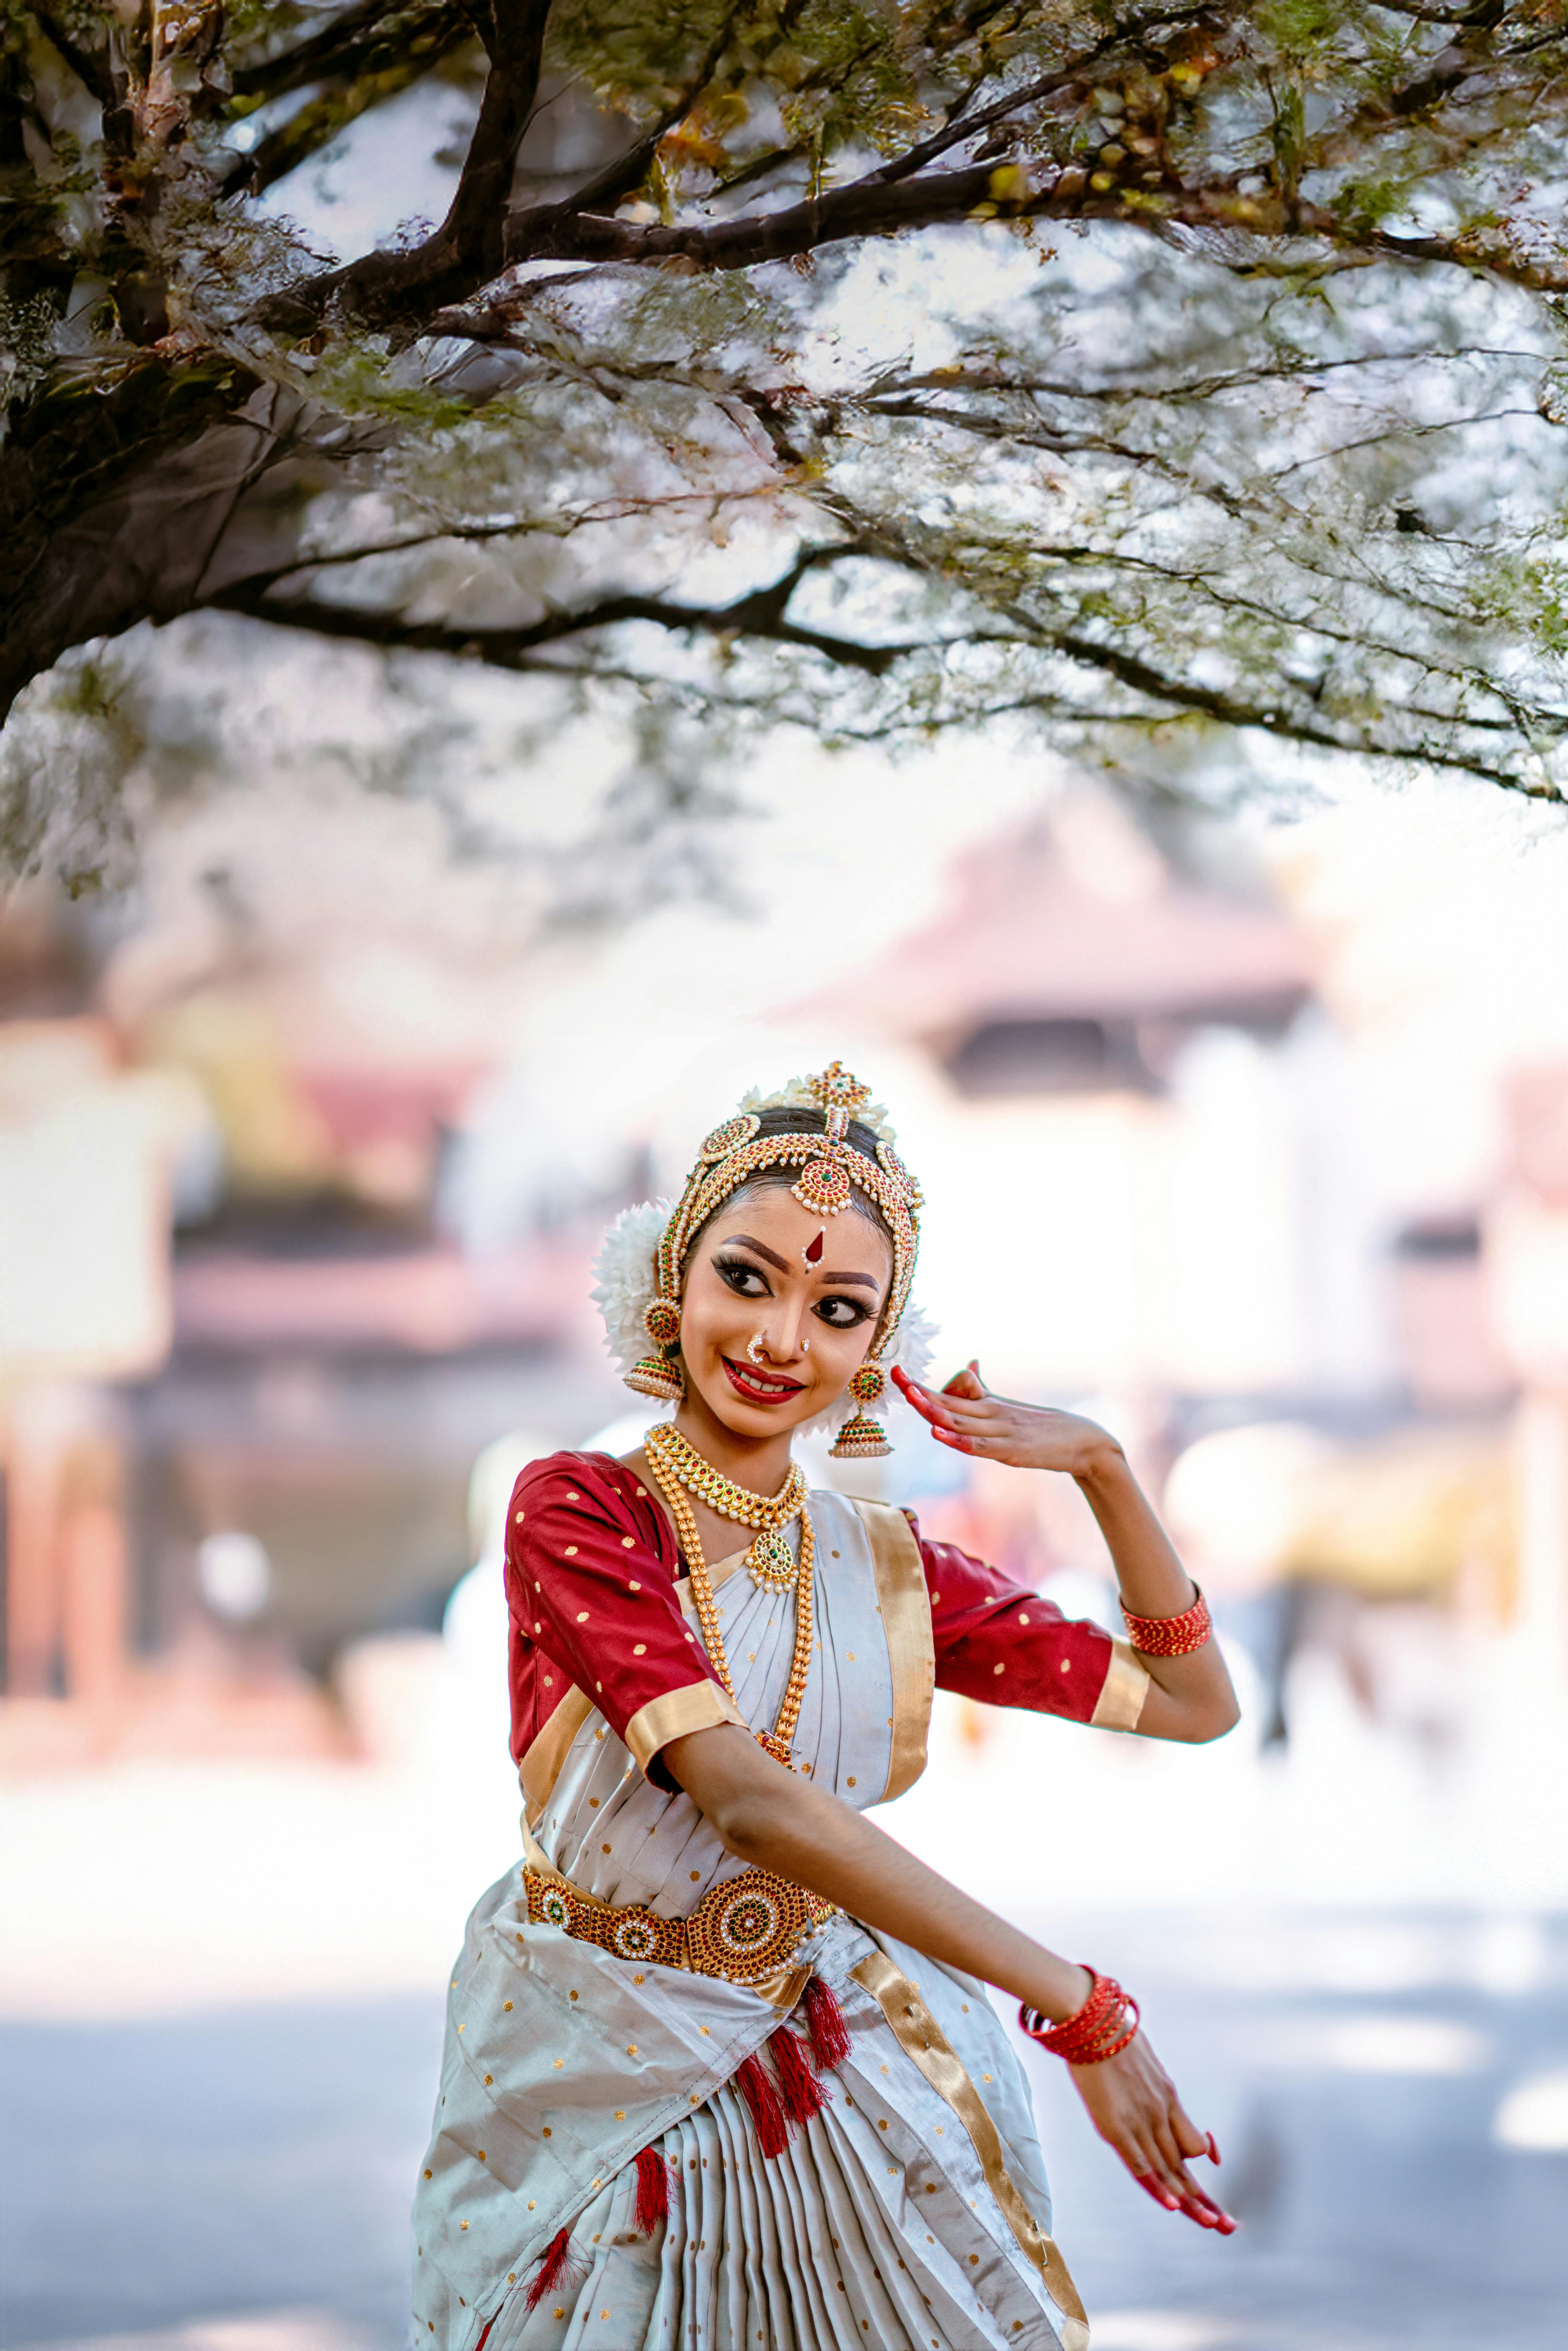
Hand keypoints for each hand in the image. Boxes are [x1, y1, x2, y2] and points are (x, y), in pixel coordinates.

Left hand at [892, 1360, 1119, 1479]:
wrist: (1084, 1441)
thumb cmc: (1043, 1426)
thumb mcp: (1009, 1408)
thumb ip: (985, 1391)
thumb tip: (971, 1363)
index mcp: (989, 1404)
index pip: (948, 1392)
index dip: (921, 1384)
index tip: (896, 1372)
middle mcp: (992, 1413)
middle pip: (950, 1402)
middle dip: (921, 1393)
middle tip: (898, 1379)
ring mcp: (1002, 1431)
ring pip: (962, 1421)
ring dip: (935, 1410)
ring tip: (913, 1398)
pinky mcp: (1013, 1450)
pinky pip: (979, 1445)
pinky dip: (958, 1439)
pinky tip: (939, 1434)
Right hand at [1069, 2032, 1235, 2232]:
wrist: (1093, 2020)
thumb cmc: (1113, 2035)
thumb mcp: (1144, 2061)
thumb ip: (1152, 2085)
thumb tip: (1157, 2094)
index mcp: (1167, 2097)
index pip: (1191, 2141)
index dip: (1203, 2159)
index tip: (1213, 2170)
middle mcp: (1159, 2113)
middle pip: (1184, 2165)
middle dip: (1204, 2196)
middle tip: (1227, 2224)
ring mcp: (1138, 2121)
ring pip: (1167, 2170)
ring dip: (1189, 2201)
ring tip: (1210, 2224)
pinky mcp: (1115, 2126)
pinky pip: (1140, 2163)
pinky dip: (1156, 2186)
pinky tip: (1171, 2205)